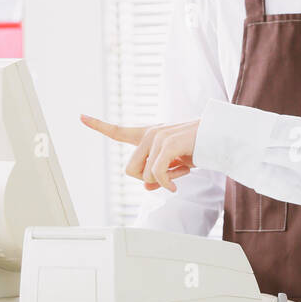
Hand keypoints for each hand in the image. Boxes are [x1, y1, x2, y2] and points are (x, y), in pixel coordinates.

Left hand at [80, 114, 199, 191]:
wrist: (220, 138)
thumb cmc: (198, 149)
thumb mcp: (175, 166)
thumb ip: (158, 175)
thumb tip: (146, 185)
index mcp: (149, 135)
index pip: (118, 131)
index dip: (99, 125)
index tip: (80, 116)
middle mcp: (150, 133)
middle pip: (130, 170)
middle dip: (147, 179)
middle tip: (170, 176)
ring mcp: (158, 137)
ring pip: (144, 175)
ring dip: (164, 180)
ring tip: (182, 170)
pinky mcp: (168, 145)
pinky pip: (157, 173)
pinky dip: (167, 183)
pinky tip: (176, 185)